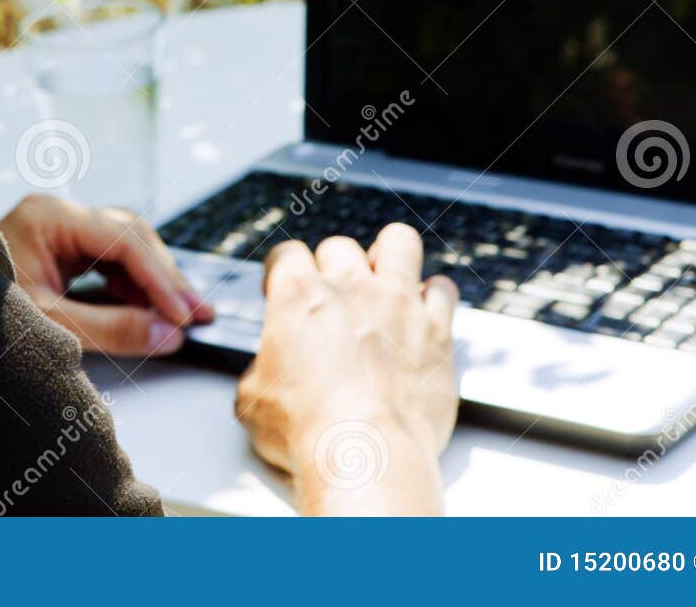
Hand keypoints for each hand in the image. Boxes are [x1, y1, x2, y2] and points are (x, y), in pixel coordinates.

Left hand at [0, 194, 213, 356]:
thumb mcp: (49, 325)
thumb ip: (112, 328)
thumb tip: (167, 333)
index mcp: (48, 217)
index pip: (122, 240)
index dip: (160, 279)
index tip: (185, 313)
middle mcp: (57, 215)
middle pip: (130, 237)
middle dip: (165, 278)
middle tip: (196, 313)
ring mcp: (58, 231)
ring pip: (124, 249)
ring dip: (153, 284)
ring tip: (180, 317)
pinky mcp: (60, 253)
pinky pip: (108, 264)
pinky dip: (131, 289)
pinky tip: (149, 312)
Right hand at [235, 223, 458, 515]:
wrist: (364, 455)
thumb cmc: (306, 432)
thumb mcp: (252, 401)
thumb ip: (261, 370)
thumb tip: (265, 375)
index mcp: (299, 296)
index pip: (287, 254)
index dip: (282, 272)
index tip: (283, 290)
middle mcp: (350, 288)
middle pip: (340, 247)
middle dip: (333, 268)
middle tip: (333, 299)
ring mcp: (398, 303)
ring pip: (399, 241)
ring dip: (389, 256)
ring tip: (385, 280)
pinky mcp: (436, 329)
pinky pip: (443, 289)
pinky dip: (433, 296)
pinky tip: (423, 313)